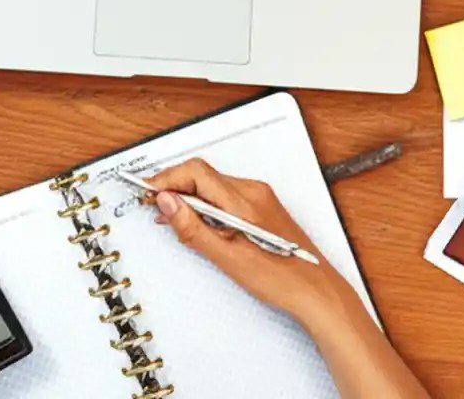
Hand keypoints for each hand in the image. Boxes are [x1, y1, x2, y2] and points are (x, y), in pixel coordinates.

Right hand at [148, 159, 431, 398]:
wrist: (316, 291)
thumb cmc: (280, 278)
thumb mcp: (227, 257)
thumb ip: (193, 227)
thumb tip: (166, 202)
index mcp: (244, 201)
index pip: (195, 172)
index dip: (166, 179)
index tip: (147, 192)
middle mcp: (253, 191)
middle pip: (201, 175)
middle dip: (173, 188)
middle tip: (154, 208)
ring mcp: (259, 197)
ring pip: (211, 185)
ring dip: (188, 197)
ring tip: (173, 220)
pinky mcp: (261, 206)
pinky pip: (224, 195)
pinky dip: (205, 205)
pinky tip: (198, 224)